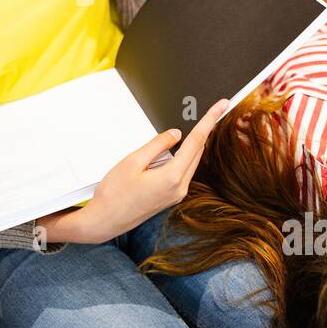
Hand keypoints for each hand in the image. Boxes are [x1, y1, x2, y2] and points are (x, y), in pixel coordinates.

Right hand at [41, 98, 229, 244]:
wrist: (105, 221)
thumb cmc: (114, 194)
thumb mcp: (133, 162)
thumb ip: (157, 145)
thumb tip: (176, 134)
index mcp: (172, 177)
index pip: (196, 141)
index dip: (210, 120)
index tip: (222, 106)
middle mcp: (180, 188)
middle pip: (197, 151)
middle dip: (204, 130)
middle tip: (211, 109)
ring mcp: (176, 195)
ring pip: (190, 162)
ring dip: (189, 145)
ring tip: (179, 133)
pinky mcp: (170, 197)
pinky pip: (182, 172)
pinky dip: (181, 158)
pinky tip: (169, 152)